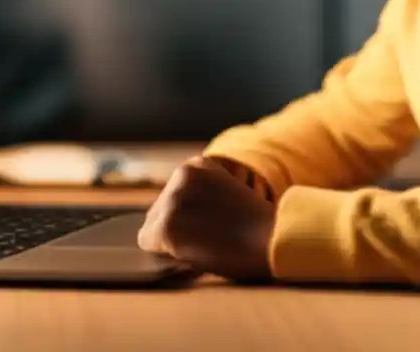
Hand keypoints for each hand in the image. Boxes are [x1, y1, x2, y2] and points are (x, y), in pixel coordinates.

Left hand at [137, 156, 275, 280]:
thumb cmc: (257, 227)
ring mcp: (172, 201)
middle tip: (210, 238)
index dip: (189, 217)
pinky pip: (147, 244)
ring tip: (206, 245)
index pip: (172, 195)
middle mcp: (180, 176)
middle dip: (177, 228)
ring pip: (152, 227)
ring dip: (172, 242)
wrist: (272, 241)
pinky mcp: (166, 227)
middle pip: (158, 210)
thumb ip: (199, 196)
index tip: (213, 224)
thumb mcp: (227, 192)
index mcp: (196, 165)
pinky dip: (164, 254)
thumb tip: (170, 217)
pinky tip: (192, 253)